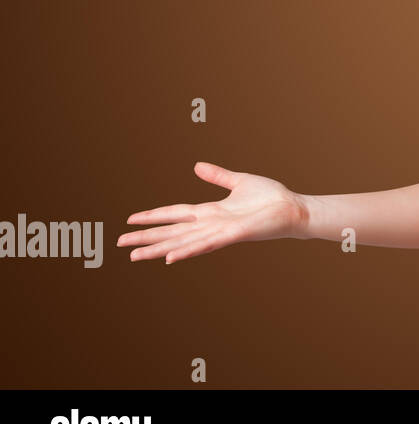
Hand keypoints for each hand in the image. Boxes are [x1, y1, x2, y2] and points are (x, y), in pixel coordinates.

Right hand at [118, 162, 310, 263]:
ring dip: (158, 248)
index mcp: (211, 212)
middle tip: (120, 244)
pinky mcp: (233, 235)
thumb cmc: (270, 198)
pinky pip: (205, 244)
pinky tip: (169, 257)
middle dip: (146, 237)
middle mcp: (211, 225)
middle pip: (172, 231)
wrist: (293, 208)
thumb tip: (197, 165)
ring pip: (182, 241)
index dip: (154, 216)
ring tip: (134, 255)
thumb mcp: (239, 181)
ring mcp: (220, 232)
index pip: (175, 214)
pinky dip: (187, 250)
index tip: (131, 219)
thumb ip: (217, 176)